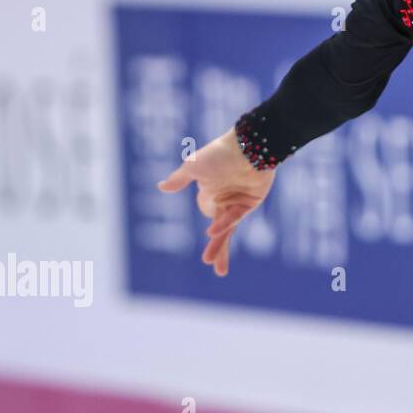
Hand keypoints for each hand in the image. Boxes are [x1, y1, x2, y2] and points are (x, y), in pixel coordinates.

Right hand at [157, 127, 275, 276]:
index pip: (207, 208)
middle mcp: (225, 196)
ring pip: (228, 228)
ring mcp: (238, 200)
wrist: (249, 145)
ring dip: (221, 245)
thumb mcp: (194, 166)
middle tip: (209, 263)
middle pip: (218, 226)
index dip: (208, 213)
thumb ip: (179, 179)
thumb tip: (160, 187)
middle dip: (215, 246)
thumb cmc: (219, 154)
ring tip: (214, 266)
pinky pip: (235, 218)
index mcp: (210, 188)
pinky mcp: (252, 201)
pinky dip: (225, 225)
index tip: (210, 221)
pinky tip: (214, 234)